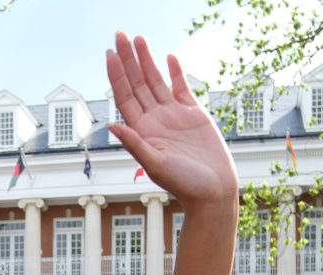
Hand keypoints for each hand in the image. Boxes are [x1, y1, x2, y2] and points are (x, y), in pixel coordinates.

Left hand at [106, 33, 237, 210]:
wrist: (213, 191)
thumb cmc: (184, 185)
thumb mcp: (155, 164)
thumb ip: (135, 143)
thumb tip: (111, 125)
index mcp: (142, 130)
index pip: (125, 96)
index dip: (117, 74)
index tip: (110, 52)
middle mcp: (155, 120)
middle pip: (137, 83)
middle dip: (128, 59)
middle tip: (120, 34)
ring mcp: (173, 116)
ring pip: (156, 82)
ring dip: (147, 60)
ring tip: (139, 39)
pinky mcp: (194, 115)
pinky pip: (181, 88)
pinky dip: (175, 73)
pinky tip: (169, 58)